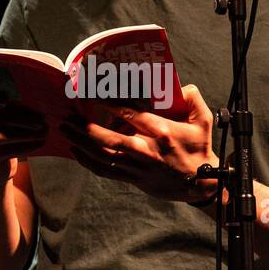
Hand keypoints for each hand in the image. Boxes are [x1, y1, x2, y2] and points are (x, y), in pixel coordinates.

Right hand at [0, 87, 47, 185]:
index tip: (5, 101)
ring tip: (44, 131)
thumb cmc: (5, 130)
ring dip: (26, 133)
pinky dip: (25, 146)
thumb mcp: (5, 115)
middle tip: (41, 119)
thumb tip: (34, 98)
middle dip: (19, 118)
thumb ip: (12, 105)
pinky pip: (5, 151)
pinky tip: (39, 143)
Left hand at [58, 84, 219, 202]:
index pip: (130, 115)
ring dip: (81, 143)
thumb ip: (192, 99)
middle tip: (68, 116)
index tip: (92, 95)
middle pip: (109, 139)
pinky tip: (75, 151)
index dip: (109, 104)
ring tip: (65, 130)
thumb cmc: (200, 149)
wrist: (202, 184)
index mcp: (162, 132)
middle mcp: (147, 150)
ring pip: (103, 155)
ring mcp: (138, 166)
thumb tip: (182, 86)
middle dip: (85, 127)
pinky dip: (88, 162)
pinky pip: (106, 171)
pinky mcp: (134, 178)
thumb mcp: (203, 121)